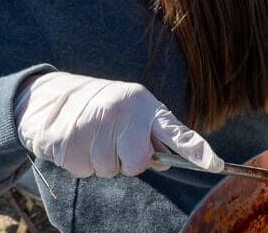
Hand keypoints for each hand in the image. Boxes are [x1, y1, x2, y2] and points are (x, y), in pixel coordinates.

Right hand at [14, 72, 223, 177]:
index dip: (197, 150)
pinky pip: (84, 171)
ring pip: (109, 170)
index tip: (215, 164)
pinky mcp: (68, 141)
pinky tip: (76, 141)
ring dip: (100, 161)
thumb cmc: (103, 107)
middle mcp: (122, 113)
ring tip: (92, 137)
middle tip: (114, 142)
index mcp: (144, 106)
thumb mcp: (133, 111)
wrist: (52, 97)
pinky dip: (80, 162)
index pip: (175, 131)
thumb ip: (154, 135)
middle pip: (137, 163)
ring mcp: (94, 127)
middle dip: (126, 161)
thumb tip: (167, 161)